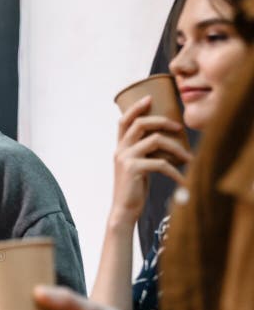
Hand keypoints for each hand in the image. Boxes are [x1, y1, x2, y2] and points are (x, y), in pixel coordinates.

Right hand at [112, 95, 191, 224]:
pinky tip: (183, 180)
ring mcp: (126, 159)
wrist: (124, 210)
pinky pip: (161, 163)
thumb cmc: (134, 189)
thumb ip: (145, 153)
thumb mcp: (137, 167)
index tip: (149, 99)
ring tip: (188, 158)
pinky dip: (176, 172)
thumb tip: (167, 141)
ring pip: (155, 140)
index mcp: (120, 148)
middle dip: (162, 121)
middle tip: (179, 127)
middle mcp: (120, 150)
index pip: (123, 121)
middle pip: (140, 124)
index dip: (135, 108)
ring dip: (176, 147)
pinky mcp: (134, 170)